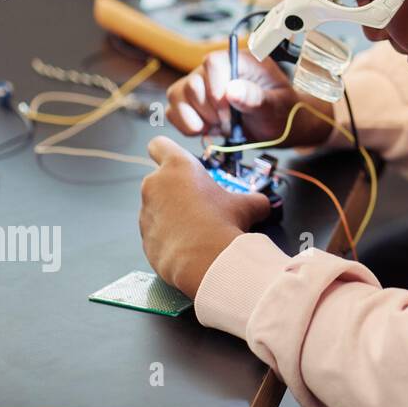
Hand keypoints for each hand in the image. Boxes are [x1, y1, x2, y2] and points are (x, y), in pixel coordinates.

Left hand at [139, 137, 272, 296]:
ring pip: (156, 208)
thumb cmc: (224, 223)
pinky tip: (189, 247)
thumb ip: (252, 200)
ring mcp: (146, 213)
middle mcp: (155, 185)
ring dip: (172, 215)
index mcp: (178, 167)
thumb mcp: (248, 205)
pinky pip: (156, 233)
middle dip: (176, 190)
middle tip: (200, 204)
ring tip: (196, 230)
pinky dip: (169, 238)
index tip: (177, 164)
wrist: (206, 261)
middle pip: (160, 180)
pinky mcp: (144, 239)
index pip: (159, 145)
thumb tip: (263, 206)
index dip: (166, 151)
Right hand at [166, 50, 334, 145]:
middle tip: (233, 123)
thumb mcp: (277, 106)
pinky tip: (209, 129)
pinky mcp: (189, 103)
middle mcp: (216, 69)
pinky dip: (188, 126)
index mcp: (241, 60)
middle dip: (212, 111)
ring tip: (224, 125)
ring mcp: (199, 85)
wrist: (275, 127)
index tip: (227, 109)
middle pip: (193, 83)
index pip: (214, 62)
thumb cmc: (281, 111)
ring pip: (178, 97)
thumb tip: (231, 90)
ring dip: (200, 119)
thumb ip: (256, 97)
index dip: (216, 87)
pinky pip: (172, 112)